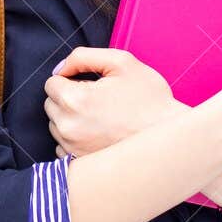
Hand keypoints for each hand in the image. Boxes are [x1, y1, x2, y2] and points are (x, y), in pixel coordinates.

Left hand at [44, 47, 182, 156]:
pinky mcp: (79, 164)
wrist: (171, 138)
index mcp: (75, 100)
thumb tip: (60, 69)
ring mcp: (73, 149)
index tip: (91, 84)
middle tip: (98, 101)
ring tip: (101, 118)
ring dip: (70, 118)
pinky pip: (62, 147)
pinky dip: (74, 140)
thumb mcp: (121, 62)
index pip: (51, 83)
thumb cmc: (150, 98)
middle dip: (68, 98)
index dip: (71, 79)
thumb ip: (82, 56)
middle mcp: (68, 127)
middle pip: (51, 104)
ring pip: (56, 125)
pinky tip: (97, 135)